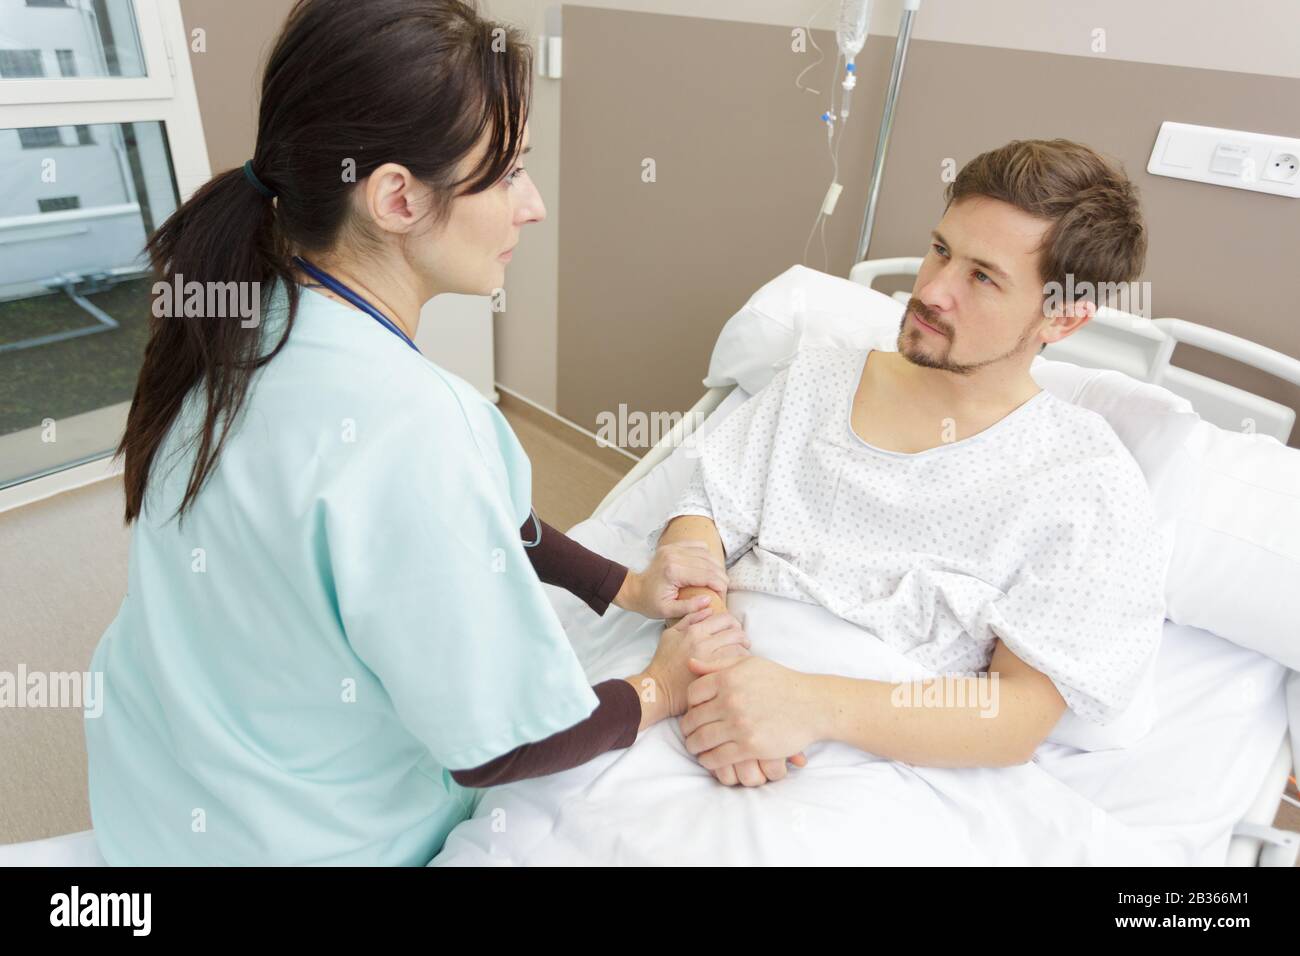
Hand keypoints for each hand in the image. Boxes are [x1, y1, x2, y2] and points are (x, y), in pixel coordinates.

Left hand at [617, 541, 727, 619]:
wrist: (635, 589)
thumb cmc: (650, 602)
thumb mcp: (668, 611)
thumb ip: (689, 607)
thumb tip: (709, 601)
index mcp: (673, 571)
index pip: (707, 576)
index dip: (720, 587)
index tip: (722, 599)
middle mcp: (674, 555)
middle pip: (710, 564)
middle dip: (720, 579)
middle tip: (721, 592)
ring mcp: (674, 548)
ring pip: (707, 554)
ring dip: (716, 568)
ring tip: (716, 582)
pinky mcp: (674, 546)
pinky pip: (699, 546)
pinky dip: (707, 557)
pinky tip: (707, 568)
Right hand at [641, 608, 748, 718]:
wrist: (658, 688)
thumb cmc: (663, 662)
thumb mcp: (670, 634)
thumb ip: (690, 619)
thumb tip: (708, 609)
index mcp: (694, 631)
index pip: (725, 618)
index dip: (733, 623)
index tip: (734, 629)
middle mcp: (704, 642)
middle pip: (736, 632)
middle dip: (742, 636)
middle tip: (743, 642)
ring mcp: (710, 659)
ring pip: (738, 648)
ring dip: (743, 650)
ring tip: (742, 654)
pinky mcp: (713, 674)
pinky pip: (734, 663)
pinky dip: (739, 662)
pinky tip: (737, 666)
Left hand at [680, 656, 820, 772]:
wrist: (812, 705)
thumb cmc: (781, 682)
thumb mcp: (750, 664)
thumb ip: (718, 664)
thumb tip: (690, 663)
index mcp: (728, 678)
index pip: (692, 694)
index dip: (689, 704)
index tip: (693, 711)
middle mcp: (731, 701)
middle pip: (693, 719)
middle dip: (688, 729)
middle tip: (689, 734)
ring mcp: (740, 725)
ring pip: (701, 740)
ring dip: (694, 746)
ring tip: (696, 747)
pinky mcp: (750, 747)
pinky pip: (717, 758)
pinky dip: (708, 761)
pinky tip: (709, 758)